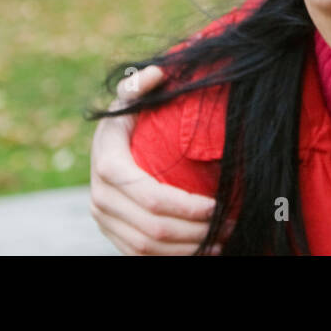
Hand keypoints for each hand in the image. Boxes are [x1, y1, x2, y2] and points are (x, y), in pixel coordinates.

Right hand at [89, 65, 215, 254]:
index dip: (188, 207)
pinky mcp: (111, 234)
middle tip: (229, 224)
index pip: (153, 197)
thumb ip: (139, 84)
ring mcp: (103, 220)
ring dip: (187, 249)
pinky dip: (172, 257)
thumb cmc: (128, 119)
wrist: (103, 147)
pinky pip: (139, 256)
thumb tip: (157, 74)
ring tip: (221, 240)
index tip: (219, 204)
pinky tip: (201, 250)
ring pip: (146, 248)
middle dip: (195, 231)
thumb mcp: (129, 97)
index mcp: (108, 166)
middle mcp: (100, 199)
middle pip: (153, 229)